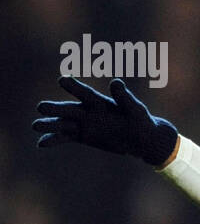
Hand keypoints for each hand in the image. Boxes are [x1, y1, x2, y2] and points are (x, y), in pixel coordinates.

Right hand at [34, 77, 178, 165]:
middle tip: (41, 107)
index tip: (62, 80)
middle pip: (69, 109)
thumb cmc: (139, 119)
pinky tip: (41, 144)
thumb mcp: (135, 109)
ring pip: (63, 123)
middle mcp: (87, 110)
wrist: (139, 138)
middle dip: (56, 108)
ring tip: (35, 126)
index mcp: (100, 101)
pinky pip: (65, 137)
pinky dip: (54, 140)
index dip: (74, 87)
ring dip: (50, 124)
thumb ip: (124, 96)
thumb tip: (116, 82)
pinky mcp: (81, 136)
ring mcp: (83, 123)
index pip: (85, 93)